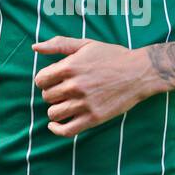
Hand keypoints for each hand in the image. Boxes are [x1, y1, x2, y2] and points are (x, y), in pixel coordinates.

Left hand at [32, 36, 163, 136]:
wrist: (139, 73)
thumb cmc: (112, 56)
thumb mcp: (86, 44)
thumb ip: (59, 44)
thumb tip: (35, 47)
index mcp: (69, 67)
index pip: (40, 80)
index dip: (44, 80)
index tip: (53, 80)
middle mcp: (74, 86)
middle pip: (46, 96)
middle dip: (52, 94)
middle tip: (63, 91)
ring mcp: (84, 103)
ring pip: (53, 113)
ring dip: (55, 109)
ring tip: (65, 104)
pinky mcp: (93, 118)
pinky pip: (66, 130)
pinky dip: (56, 129)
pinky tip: (55, 125)